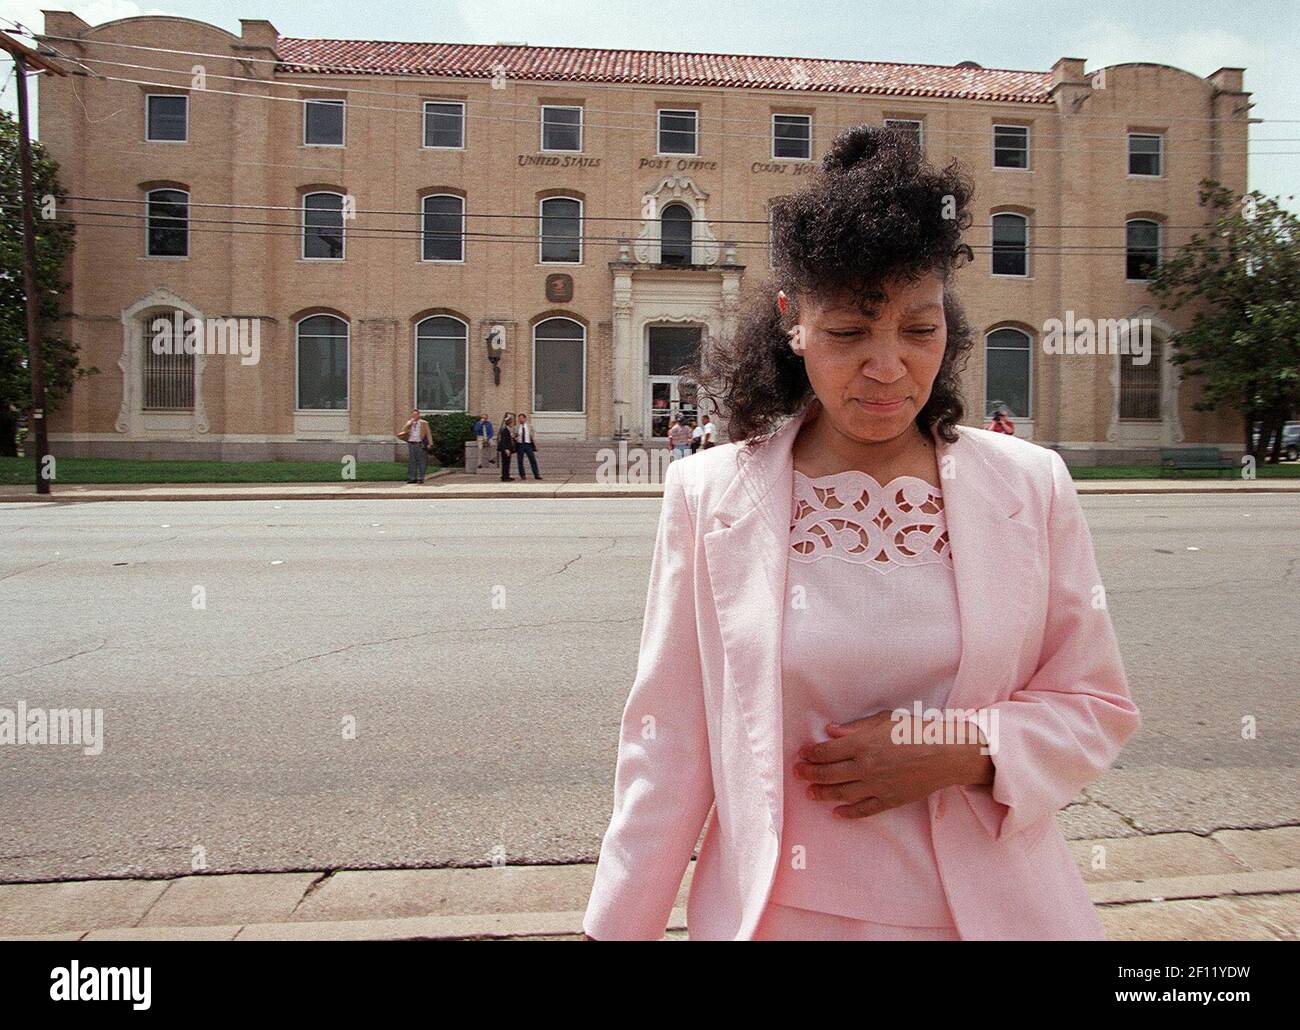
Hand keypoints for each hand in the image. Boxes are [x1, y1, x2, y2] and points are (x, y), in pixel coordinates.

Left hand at [793, 710, 992, 818]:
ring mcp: (876, 786)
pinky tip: (836, 812)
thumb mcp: (885, 720)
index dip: (811, 754)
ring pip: (841, 793)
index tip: (802, 754)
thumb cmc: (916, 731)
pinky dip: (848, 813)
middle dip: (809, 773)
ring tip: (810, 792)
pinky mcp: (888, 800)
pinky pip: (863, 810)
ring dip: (822, 793)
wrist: (946, 754)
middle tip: (797, 773)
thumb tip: (831, 731)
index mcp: (862, 744)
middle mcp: (865, 767)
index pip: (826, 752)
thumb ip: (856, 727)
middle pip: (828, 773)